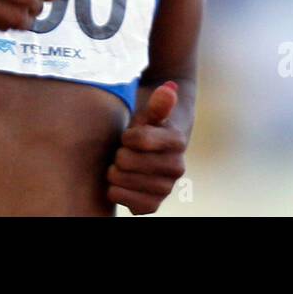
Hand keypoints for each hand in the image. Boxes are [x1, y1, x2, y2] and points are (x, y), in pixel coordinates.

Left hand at [107, 80, 186, 214]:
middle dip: (119, 153)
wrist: (150, 152)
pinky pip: (127, 203)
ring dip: (114, 171)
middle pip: (126, 161)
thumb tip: (169, 88)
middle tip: (125, 151)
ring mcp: (166, 189)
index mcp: (178, 142)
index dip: (127, 135)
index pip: (138, 139)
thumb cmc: (147, 128)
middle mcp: (177, 168)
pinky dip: (117, 191)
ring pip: (121, 180)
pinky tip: (122, 182)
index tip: (130, 135)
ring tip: (122, 165)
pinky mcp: (153, 205)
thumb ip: (158, 102)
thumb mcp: (151, 113)